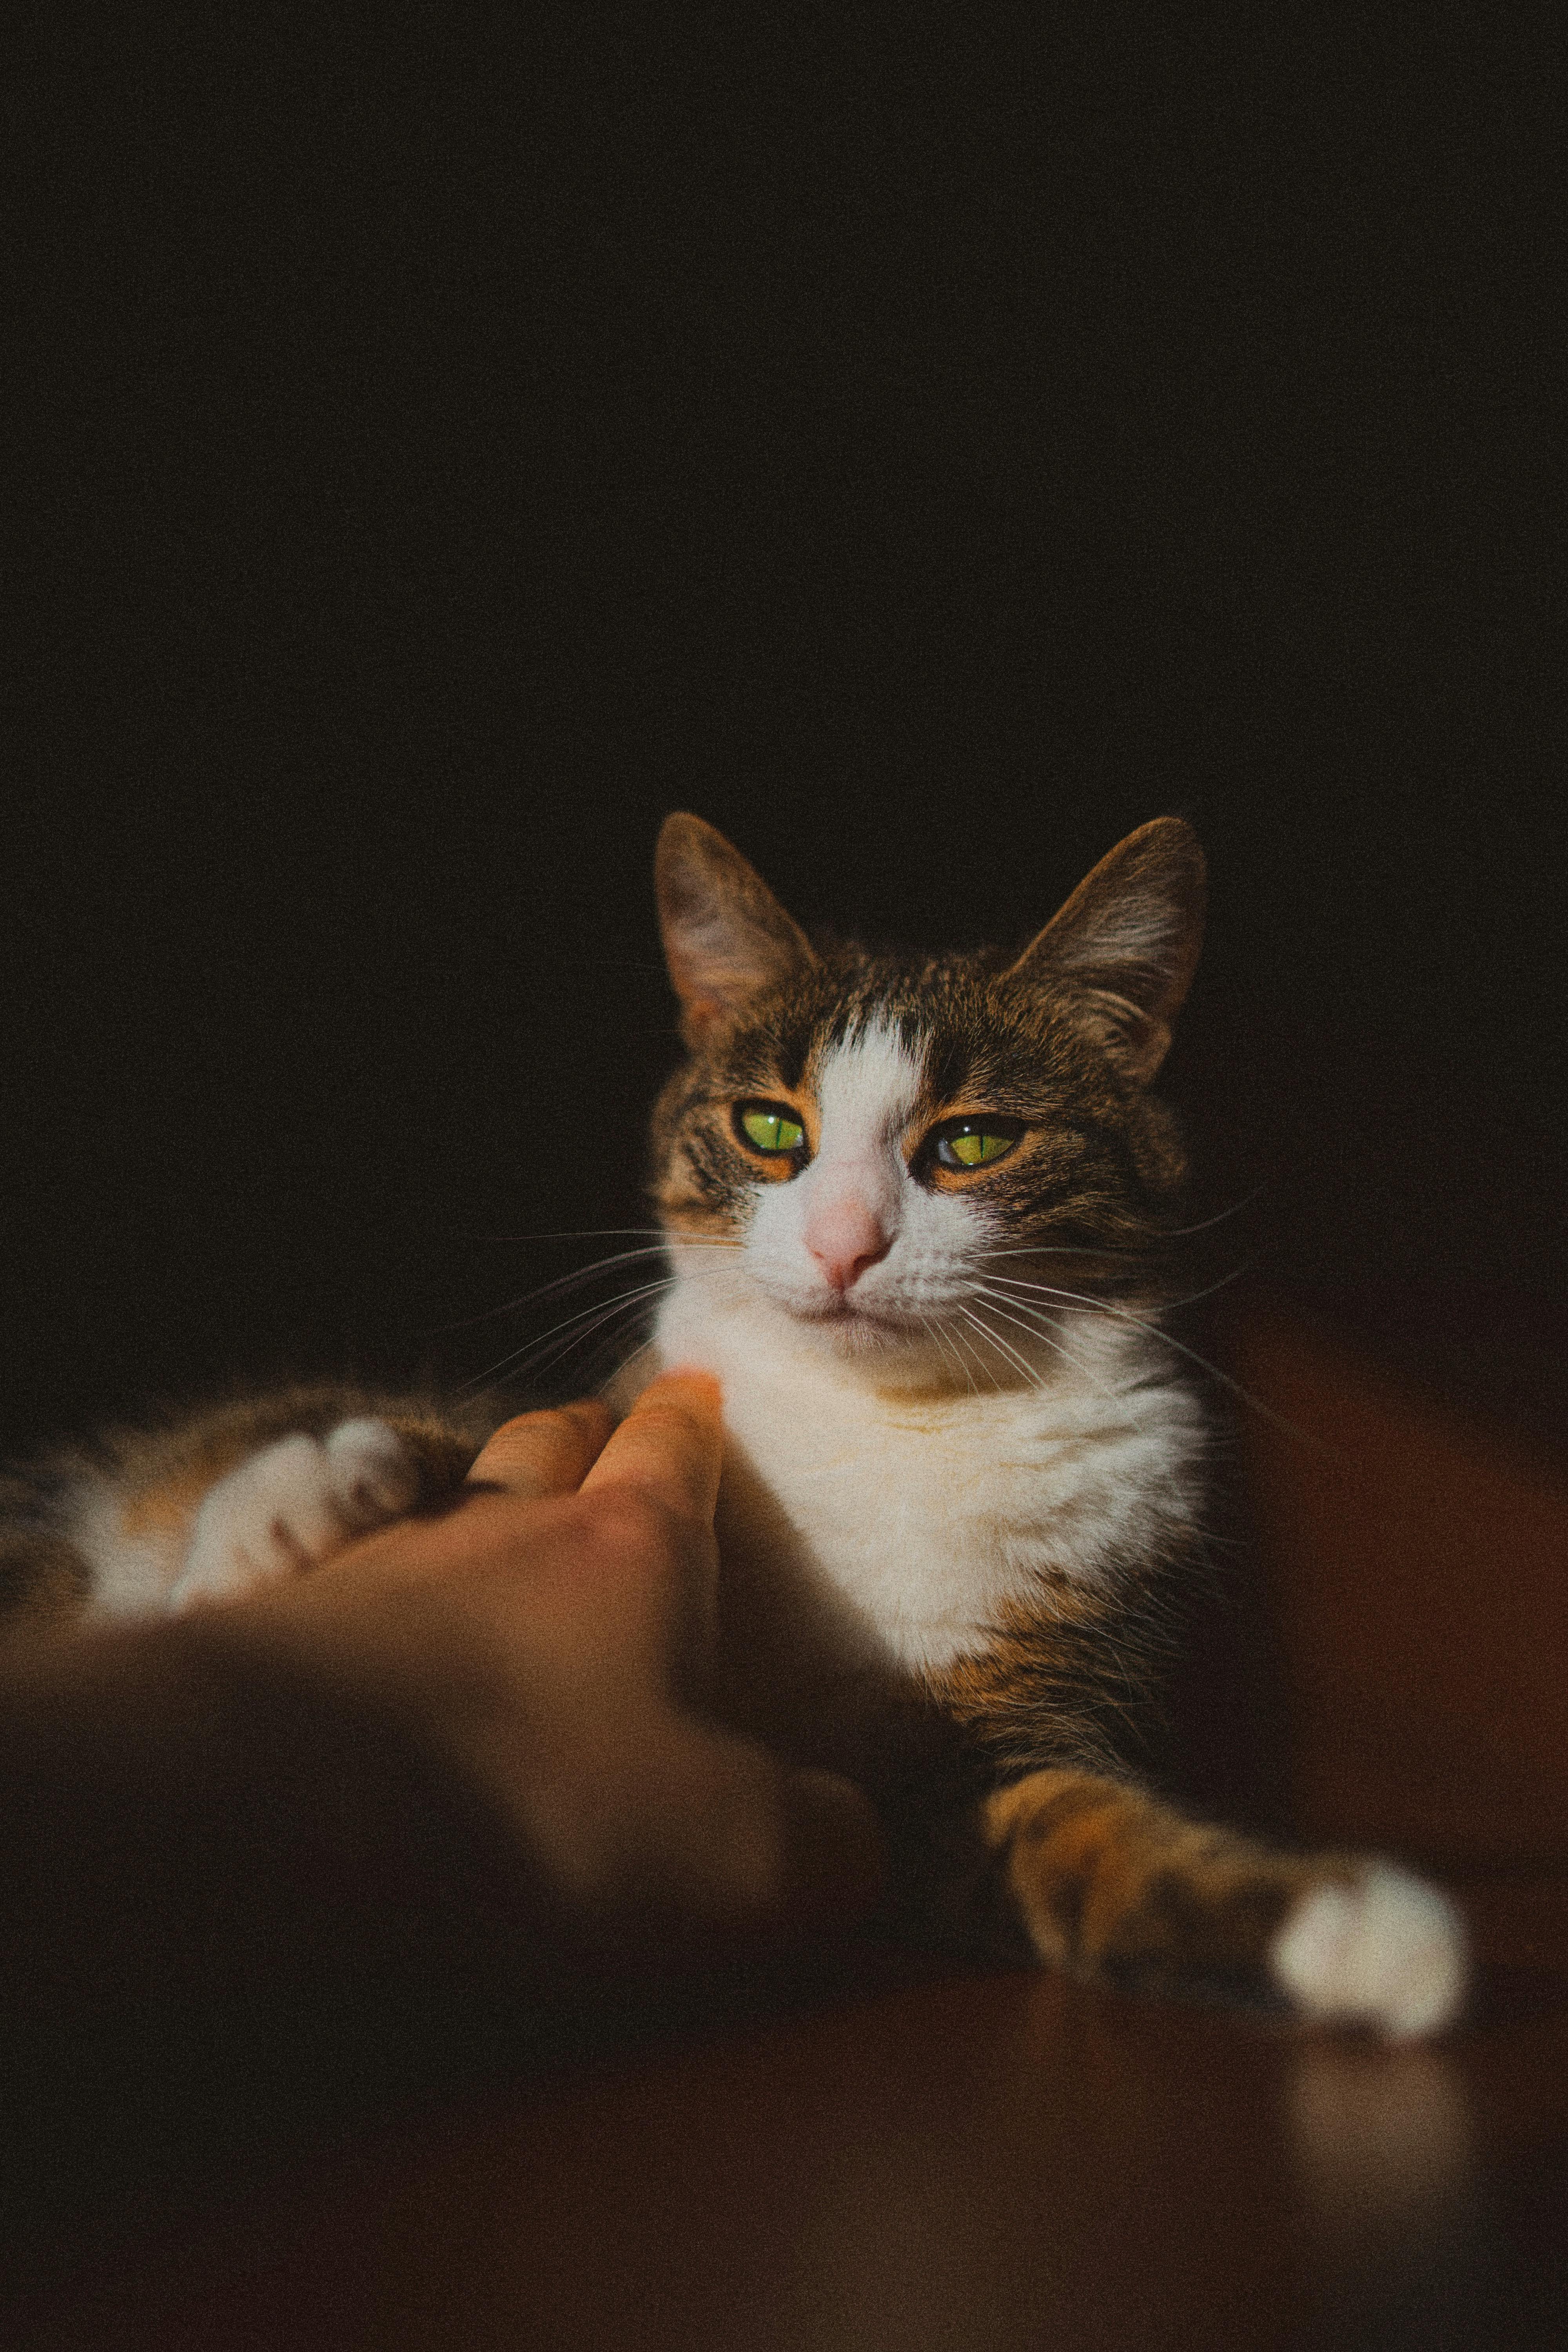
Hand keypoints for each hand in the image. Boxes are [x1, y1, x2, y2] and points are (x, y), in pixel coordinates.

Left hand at [235, 1372, 884, 1949]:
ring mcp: (376, 1570)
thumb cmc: (538, 1812)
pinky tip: (365, 1626)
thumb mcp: (743, 1861)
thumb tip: (852, 1836)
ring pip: (439, 1498)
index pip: (674, 1448)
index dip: (695, 1421)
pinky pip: (333, 1575)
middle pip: (547, 1441)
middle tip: (602, 1436)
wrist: (270, 1809)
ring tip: (489, 1526)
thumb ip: (828, 1844)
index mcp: (632, 1551)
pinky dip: (369, 1586)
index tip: (701, 1391)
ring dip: (473, 1504)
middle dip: (584, 1432)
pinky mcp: (274, 1631)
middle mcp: (503, 1529)